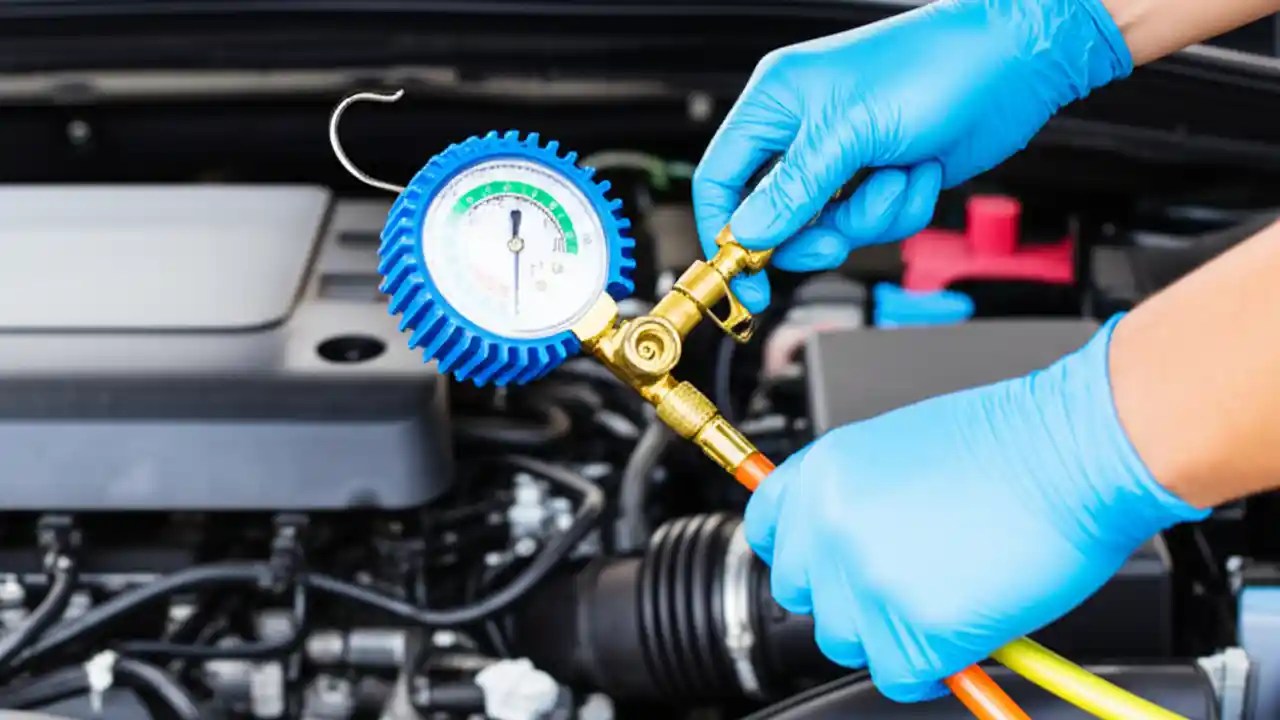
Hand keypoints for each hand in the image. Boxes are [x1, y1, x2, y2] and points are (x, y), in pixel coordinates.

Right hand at [692, 0, 1133, 310]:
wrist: (1015, 62)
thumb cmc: (933, 65)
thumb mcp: (851, 132)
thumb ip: (794, 189)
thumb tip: (748, 234)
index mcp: (777, 102)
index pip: (722, 176)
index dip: (724, 229)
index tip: (739, 276)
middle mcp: (804, 131)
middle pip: (774, 215)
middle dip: (810, 234)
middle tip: (832, 243)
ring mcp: (846, 157)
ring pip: (829, 226)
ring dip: (870, 215)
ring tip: (898, 177)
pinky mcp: (883, 177)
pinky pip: (873, 222)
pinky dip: (902, 207)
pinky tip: (922, 170)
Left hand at [743, 316, 1207, 701]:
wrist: (1072, 452)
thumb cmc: (1010, 442)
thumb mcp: (898, 447)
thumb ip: (857, 495)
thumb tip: (849, 538)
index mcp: (821, 474)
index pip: (765, 530)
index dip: (802, 552)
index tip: (825, 564)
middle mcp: (829, 527)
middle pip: (802, 596)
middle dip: (848, 598)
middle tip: (899, 587)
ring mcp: (868, 581)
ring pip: (847, 642)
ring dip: (889, 634)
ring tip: (940, 602)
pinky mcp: (916, 629)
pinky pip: (900, 677)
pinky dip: (932, 668)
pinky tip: (961, 634)